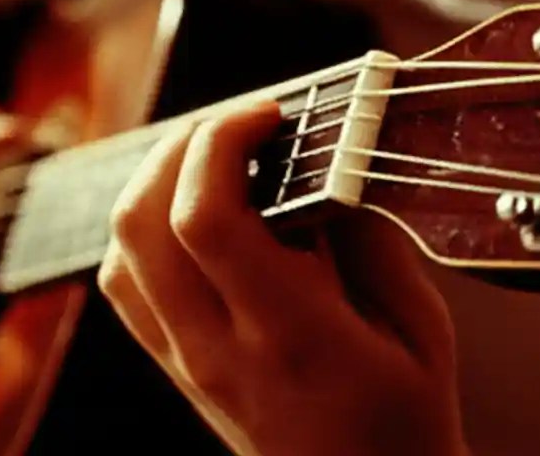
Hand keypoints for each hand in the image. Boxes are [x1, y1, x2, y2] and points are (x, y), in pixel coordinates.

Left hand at [99, 102, 469, 455]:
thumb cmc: (407, 426)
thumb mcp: (419, 329)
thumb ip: (370, 241)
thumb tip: (329, 165)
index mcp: (290, 335)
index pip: (208, 218)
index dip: (223, 142)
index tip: (270, 114)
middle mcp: (219, 350)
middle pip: (140, 223)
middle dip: (181, 146)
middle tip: (240, 123)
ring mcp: (188, 366)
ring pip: (119, 254)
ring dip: (154, 186)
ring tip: (215, 159)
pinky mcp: (177, 372)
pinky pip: (125, 288)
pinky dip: (142, 234)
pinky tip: (192, 215)